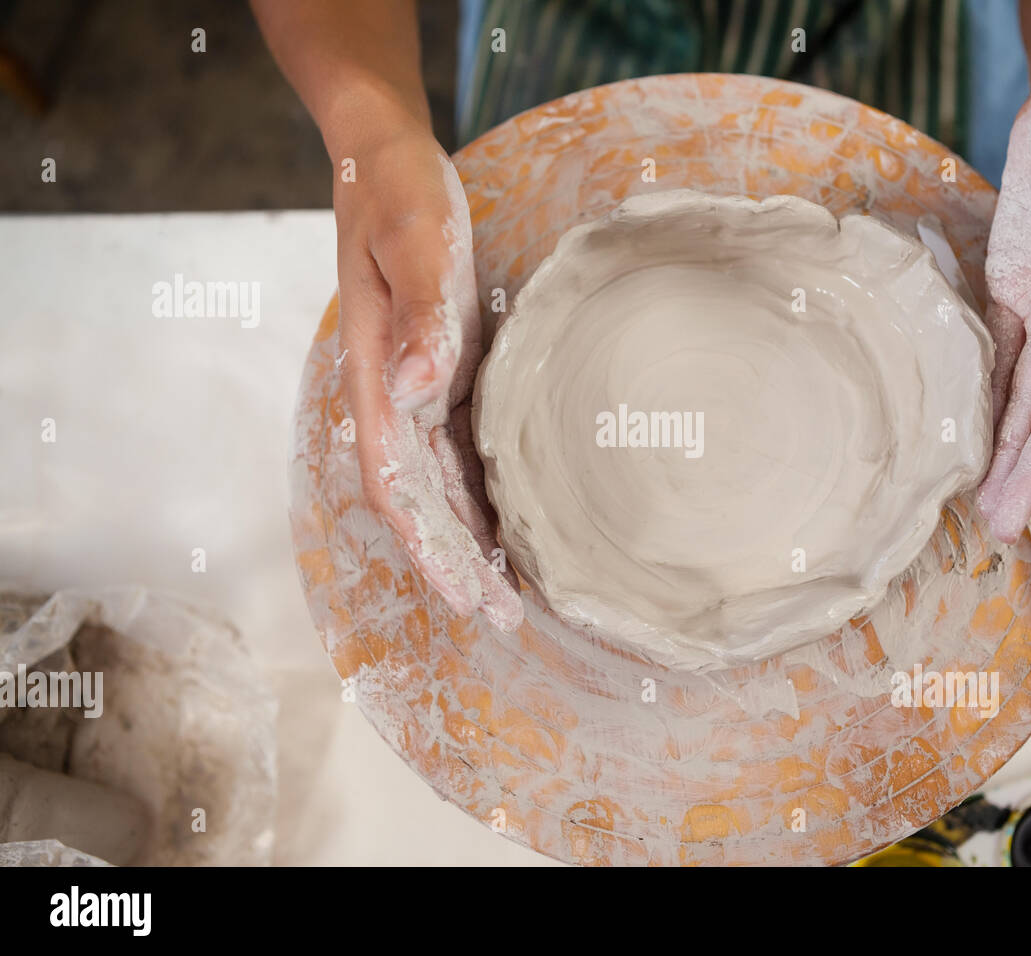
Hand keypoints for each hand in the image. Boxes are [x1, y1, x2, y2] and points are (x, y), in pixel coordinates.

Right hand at [334, 126, 522, 629]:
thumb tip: (412, 393)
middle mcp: (391, 395)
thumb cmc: (397, 195)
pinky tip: (510, 527)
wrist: (384, 162)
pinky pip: (458, 454)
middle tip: (501, 619)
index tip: (463, 593)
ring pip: (438, 486)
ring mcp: (415, 390)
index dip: (427, 544)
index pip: (393, 483)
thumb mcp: (415, 243)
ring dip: (469, 542)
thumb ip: (418, 316)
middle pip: (418, 501)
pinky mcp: (443, 377)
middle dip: (454, 563)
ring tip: (510, 595)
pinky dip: (480, 498)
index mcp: (374, 375)